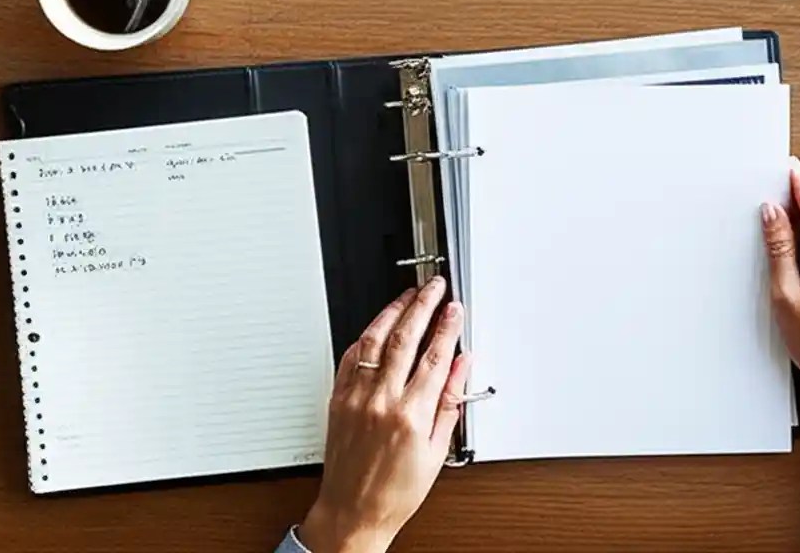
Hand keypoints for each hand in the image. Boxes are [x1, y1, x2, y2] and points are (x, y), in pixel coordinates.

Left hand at [299, 276, 469, 552]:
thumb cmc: (396, 491)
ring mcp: (356, 398)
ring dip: (392, 312)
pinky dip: (365, 336)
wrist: (354, 512)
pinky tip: (376, 326)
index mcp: (411, 415)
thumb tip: (461, 367)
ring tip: (407, 295)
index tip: (454, 308)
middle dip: (422, 305)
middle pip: (404, 338)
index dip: (447, 326)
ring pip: (373, 341)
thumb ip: (450, 402)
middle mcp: (381, 401)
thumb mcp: (438, 450)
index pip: (434, 356)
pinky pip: (350, 358)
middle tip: (433, 287)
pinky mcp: (338, 400)